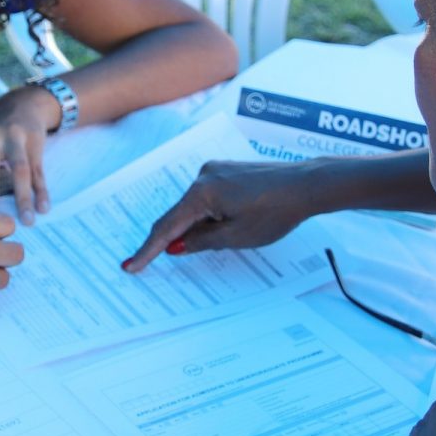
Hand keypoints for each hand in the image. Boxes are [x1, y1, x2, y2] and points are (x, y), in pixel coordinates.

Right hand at [122, 160, 311, 272]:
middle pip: (179, 215)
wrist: (305, 185)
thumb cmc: (275, 211)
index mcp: (202, 193)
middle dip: (174, 239)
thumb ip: (200, 241)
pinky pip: (207, 196)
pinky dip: (208, 214)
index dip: (148, 250)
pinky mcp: (227, 170)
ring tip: (225, 238)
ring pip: (194, 206)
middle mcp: (203, 176)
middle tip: (156, 261)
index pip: (167, 227)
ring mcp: (215, 170)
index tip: (130, 265)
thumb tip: (174, 246)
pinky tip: (225, 225)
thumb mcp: (236, 236)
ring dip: (197, 226)